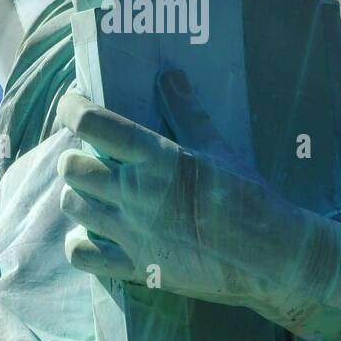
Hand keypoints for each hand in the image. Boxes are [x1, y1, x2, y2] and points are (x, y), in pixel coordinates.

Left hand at [56, 68, 326, 322]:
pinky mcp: (135, 266)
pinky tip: (93, 233)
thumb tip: (169, 75)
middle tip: (93, 155)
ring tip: (96, 190)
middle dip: (76, 155)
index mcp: (155, 158)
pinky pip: (82, 255)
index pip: (93, 123)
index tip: (73, 104)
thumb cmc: (247, 196)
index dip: (72, 109)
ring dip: (78, 193)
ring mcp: (131, 233)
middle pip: (72, 166)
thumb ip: (187, 111)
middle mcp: (135, 194)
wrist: (268, 256)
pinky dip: (79, 242)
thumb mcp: (219, 148)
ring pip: (73, 205)